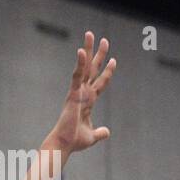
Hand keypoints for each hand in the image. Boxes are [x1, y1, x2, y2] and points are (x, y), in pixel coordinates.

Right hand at [49, 32, 115, 153]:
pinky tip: (82, 51)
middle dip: (98, 54)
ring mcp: (78, 91)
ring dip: (88, 50)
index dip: (107, 72)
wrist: (66, 144)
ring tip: (91, 34)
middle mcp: (83, 92)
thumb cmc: (75, 140)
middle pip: (92, 69)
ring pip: (85, 67)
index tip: (114, 60)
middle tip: (104, 39)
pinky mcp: (73, 93)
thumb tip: (107, 132)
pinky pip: (77, 76)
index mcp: (88, 100)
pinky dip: (80, 63)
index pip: (100, 82)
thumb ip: (100, 132)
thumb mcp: (93, 136)